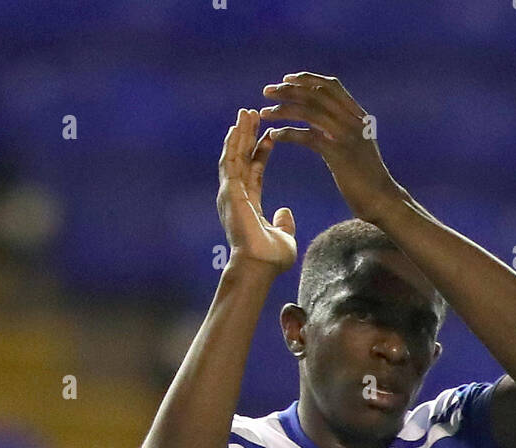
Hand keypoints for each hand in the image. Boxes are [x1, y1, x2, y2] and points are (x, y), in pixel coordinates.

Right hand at [216, 108, 296, 271]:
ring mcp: (231, 193)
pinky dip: (233, 143)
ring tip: (245, 113)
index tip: (270, 135)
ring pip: (233, 155)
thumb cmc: (270, 260)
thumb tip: (285, 211)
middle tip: (253, 114)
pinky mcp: (229, 191)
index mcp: (249, 204)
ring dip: (239, 133)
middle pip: (241, 158)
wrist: (259, 266)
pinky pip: (230, 161)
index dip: (261, 152)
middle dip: (247, 136)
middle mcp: (237, 196)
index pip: (254, 171)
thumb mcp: (284, 237)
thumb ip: (284, 223)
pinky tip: (237, 127)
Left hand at [259, 74, 402, 224]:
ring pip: (309, 111)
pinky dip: (288, 133)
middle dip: (289, 89)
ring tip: (264, 112)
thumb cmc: (368, 180)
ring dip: (283, 109)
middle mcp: (353, 121)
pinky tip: (275, 136)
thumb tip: (323, 122)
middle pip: (316, 94)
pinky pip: (308, 136)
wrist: (383, 201)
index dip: (307, 79)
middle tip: (267, 91)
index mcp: (358, 116)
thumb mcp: (358, 147)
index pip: (331, 85)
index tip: (286, 79)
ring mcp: (347, 136)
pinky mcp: (339, 155)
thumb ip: (343, 131)